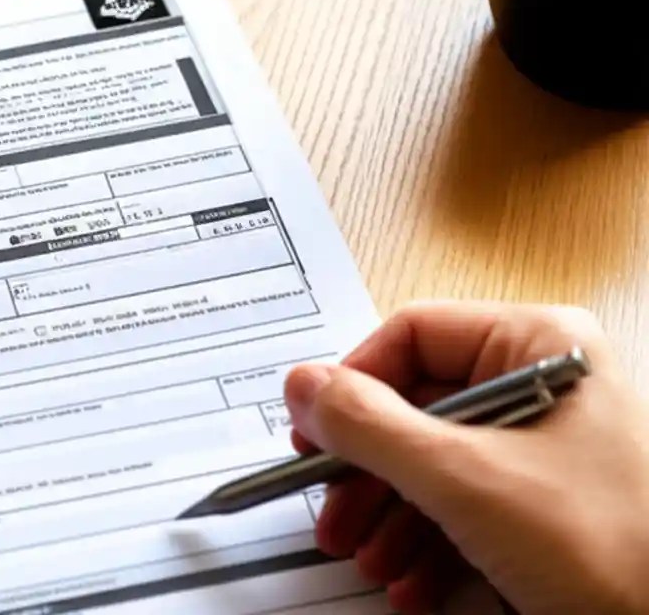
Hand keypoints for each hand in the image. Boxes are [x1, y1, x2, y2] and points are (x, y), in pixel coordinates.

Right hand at [284, 302, 648, 614]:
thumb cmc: (615, 549)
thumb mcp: (467, 479)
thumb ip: (371, 426)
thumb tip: (303, 386)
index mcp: (538, 345)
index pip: (412, 335)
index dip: (353, 386)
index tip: (314, 434)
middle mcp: (540, 383)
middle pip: (413, 407)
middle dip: (367, 473)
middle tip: (335, 512)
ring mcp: (542, 444)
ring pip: (430, 462)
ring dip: (388, 517)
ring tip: (369, 558)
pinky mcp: (541, 500)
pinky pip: (461, 503)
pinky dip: (425, 544)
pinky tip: (411, 581)